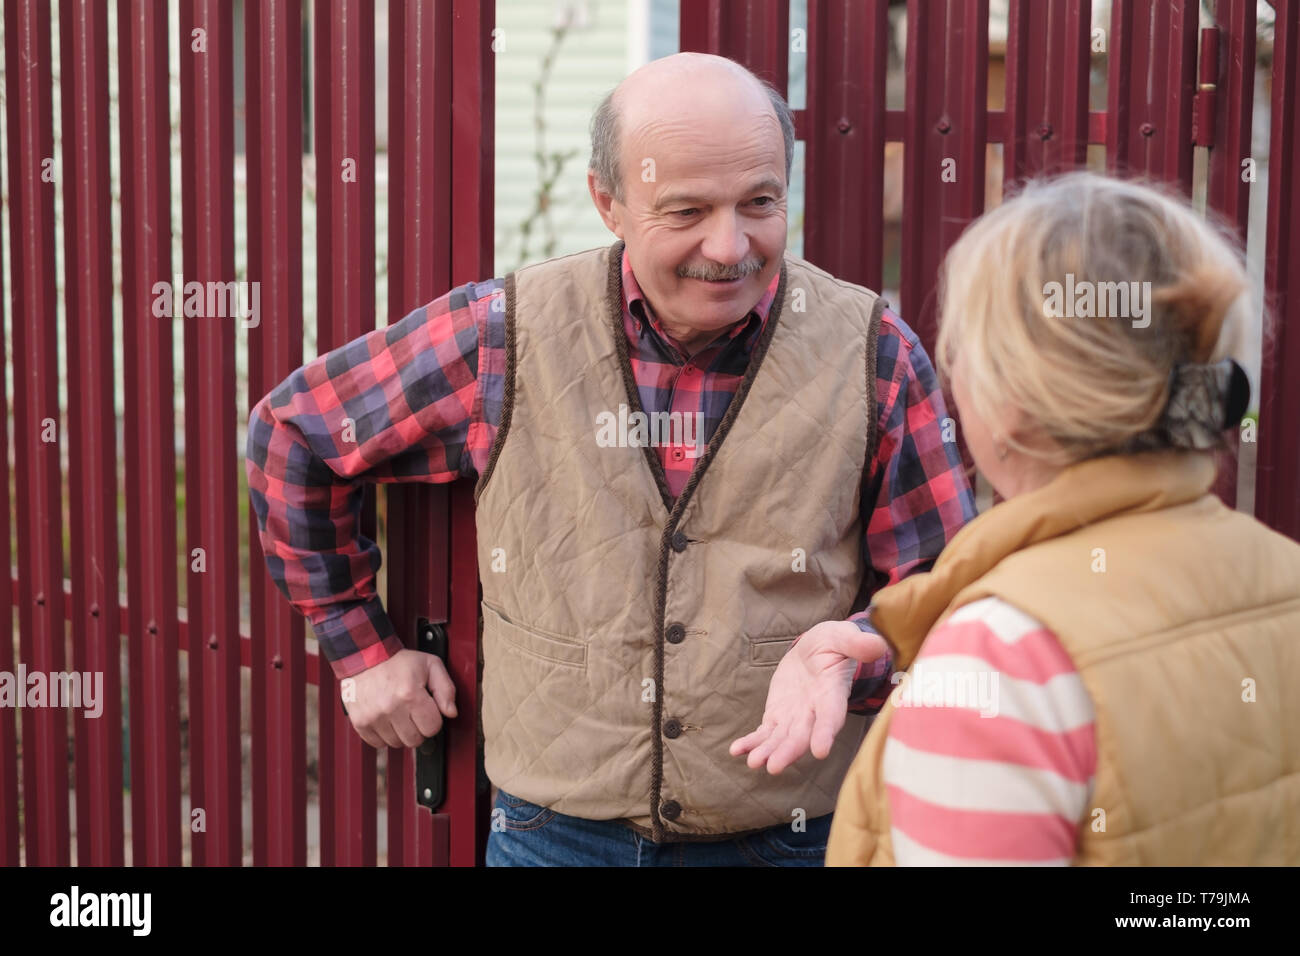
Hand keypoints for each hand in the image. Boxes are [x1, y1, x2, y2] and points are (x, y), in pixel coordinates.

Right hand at [344, 648, 457, 748]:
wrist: (365, 657)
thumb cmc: (398, 662)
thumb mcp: (430, 665)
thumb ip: (446, 689)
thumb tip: (451, 713)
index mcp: (410, 694)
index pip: (432, 728)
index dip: (433, 719)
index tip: (427, 710)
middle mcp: (390, 708)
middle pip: (414, 740)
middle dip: (418, 729)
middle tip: (413, 713)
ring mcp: (373, 717)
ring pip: (396, 744)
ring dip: (400, 733)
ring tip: (398, 714)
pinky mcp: (360, 723)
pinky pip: (378, 744)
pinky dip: (384, 736)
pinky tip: (386, 719)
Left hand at [729, 620, 887, 773]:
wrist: (815, 650)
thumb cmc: (834, 644)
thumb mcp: (843, 637)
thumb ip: (856, 643)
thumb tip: (878, 644)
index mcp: (832, 695)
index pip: (830, 716)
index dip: (825, 733)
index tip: (820, 751)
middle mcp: (814, 712)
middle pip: (802, 735)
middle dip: (788, 751)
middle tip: (774, 766)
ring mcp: (795, 717)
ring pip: (781, 739)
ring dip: (768, 751)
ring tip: (753, 762)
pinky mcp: (777, 716)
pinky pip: (764, 732)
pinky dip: (752, 742)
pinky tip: (736, 751)